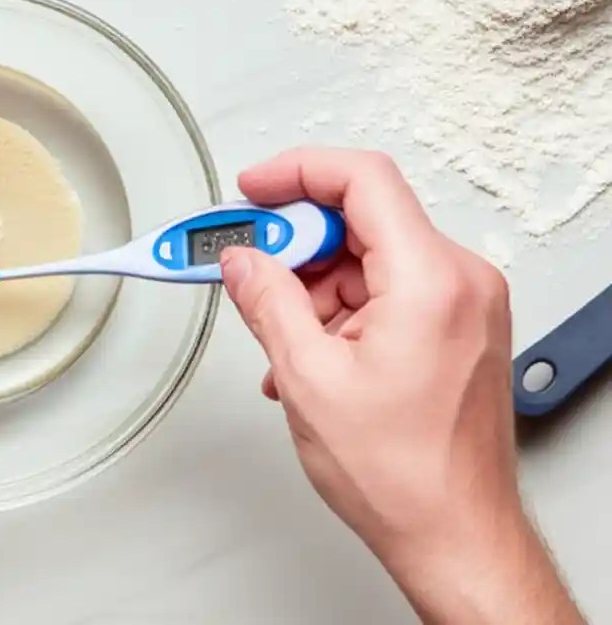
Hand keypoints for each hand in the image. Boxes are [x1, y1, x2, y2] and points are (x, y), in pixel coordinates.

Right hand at [221, 147, 581, 622]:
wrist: (455, 534)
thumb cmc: (404, 476)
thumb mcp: (308, 378)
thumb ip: (267, 302)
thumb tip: (242, 261)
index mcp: (429, 281)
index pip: (362, 181)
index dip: (296, 173)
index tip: (253, 190)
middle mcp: (460, 282)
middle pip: (362, 223)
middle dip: (296, 249)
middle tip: (248, 273)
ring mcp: (466, 306)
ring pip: (370, 262)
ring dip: (315, 293)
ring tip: (285, 347)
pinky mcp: (460, 329)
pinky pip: (390, 293)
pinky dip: (343, 314)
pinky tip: (313, 357)